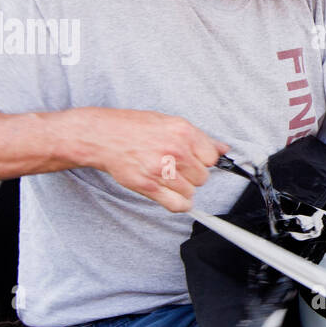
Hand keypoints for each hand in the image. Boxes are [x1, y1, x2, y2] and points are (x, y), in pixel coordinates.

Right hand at [66, 107, 227, 211]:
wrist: (101, 135)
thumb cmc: (133, 127)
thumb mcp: (168, 122)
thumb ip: (198, 137)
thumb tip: (223, 148)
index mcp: (183, 131)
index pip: (212, 157)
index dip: (203, 161)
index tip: (194, 160)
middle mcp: (175, 150)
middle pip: (203, 177)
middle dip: (192, 175)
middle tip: (176, 168)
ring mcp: (161, 169)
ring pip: (191, 192)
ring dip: (182, 189)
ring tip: (167, 177)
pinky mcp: (148, 186)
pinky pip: (177, 205)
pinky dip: (179, 204)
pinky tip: (172, 196)